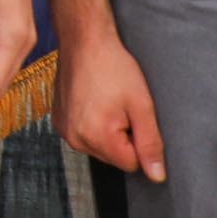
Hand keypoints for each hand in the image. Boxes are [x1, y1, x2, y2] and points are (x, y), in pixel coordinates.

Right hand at [52, 21, 164, 182]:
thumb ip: (150, 143)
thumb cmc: (113, 67)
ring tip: (107, 101)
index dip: (138, 140)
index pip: (130, 163)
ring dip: (106, 130)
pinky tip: (93, 100)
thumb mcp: (141, 104)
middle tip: (121, 106)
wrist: (84, 41)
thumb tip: (157, 175)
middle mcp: (76, 139)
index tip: (133, 115)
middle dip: (122, 136)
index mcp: (98, 137)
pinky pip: (83, 134)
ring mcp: (64, 130)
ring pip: (98, 146)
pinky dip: (91, 123)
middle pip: (113, 157)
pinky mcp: (59, 121)